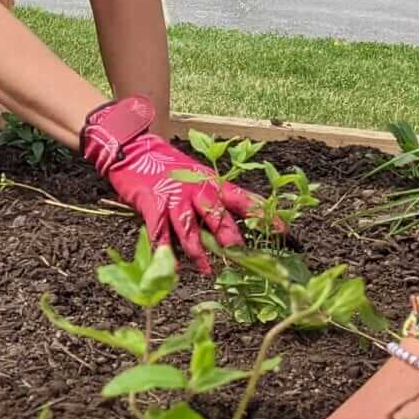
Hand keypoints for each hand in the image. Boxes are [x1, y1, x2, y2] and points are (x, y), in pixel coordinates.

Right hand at [81, 95, 254, 274]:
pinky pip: (160, 232)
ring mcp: (174, 197)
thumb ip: (212, 198)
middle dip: (230, 236)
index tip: (284, 234)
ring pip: (189, 227)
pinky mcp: (152, 204)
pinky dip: (166, 252)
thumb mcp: (196, 176)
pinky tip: (172, 269)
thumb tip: (234, 226)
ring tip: (208, 270)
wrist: (133, 148)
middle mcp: (196, 189)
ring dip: (199, 251)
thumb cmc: (168, 166)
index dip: (264, 217)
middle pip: (218, 214)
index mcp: (212, 182)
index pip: (245, 199)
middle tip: (242, 255)